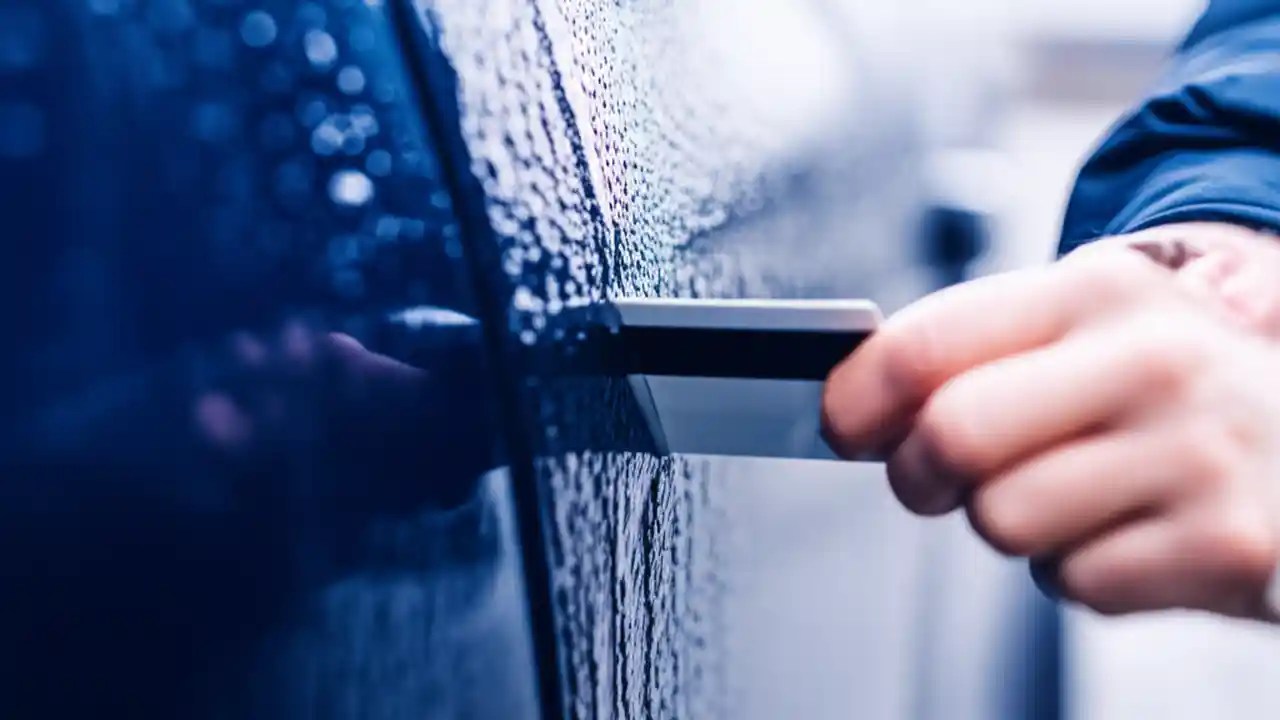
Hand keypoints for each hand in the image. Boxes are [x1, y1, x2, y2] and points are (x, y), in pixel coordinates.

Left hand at [822, 223, 1279, 619]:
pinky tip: (1133, 530)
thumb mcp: (1097, 325)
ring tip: (1078, 493)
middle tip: (939, 478)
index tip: (846, 424)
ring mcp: (1197, 453)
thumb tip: (854, 397)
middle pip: (950, 438)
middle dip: (920, 474)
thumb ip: (984, 347)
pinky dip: (1081, 570)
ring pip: (1002, 521)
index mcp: (1099, 290)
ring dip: (1013, 526)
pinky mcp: (1226, 545)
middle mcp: (1154, 360)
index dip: (857, 396)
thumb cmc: (1181, 382)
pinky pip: (1074, 582)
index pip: (926, 343)